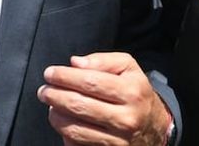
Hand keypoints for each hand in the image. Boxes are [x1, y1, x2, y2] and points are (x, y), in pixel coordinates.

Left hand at [38, 52, 170, 145]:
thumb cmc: (136, 93)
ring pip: (75, 129)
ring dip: (56, 116)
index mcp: (131, 92)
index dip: (65, 77)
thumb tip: (75, 63)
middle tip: (44, 90)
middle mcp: (126, 118)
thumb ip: (102, 60)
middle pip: (79, 106)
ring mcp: (118, 141)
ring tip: (52, 105)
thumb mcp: (128, 68)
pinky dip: (66, 134)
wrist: (155, 127)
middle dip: (55, 95)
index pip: (90, 82)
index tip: (50, 73)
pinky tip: (64, 122)